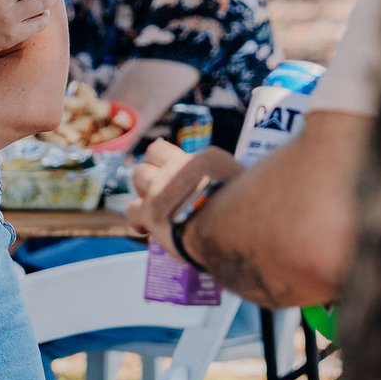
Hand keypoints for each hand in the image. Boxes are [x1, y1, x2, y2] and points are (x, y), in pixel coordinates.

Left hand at [126, 140, 243, 252]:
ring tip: (153, 204)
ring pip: (138, 175)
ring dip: (144, 188)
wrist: (231, 228)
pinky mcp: (149, 212)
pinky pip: (131, 210)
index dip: (173, 161)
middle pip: (152, 153)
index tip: (178, 172)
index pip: (178, 151)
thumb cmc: (249, 211)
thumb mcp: (249, 185)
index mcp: (205, 159)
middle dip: (154, 168)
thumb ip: (236, 182)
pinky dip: (136, 219)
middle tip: (162, 186)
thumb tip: (246, 187)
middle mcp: (179, 167)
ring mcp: (161, 187)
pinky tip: (142, 228)